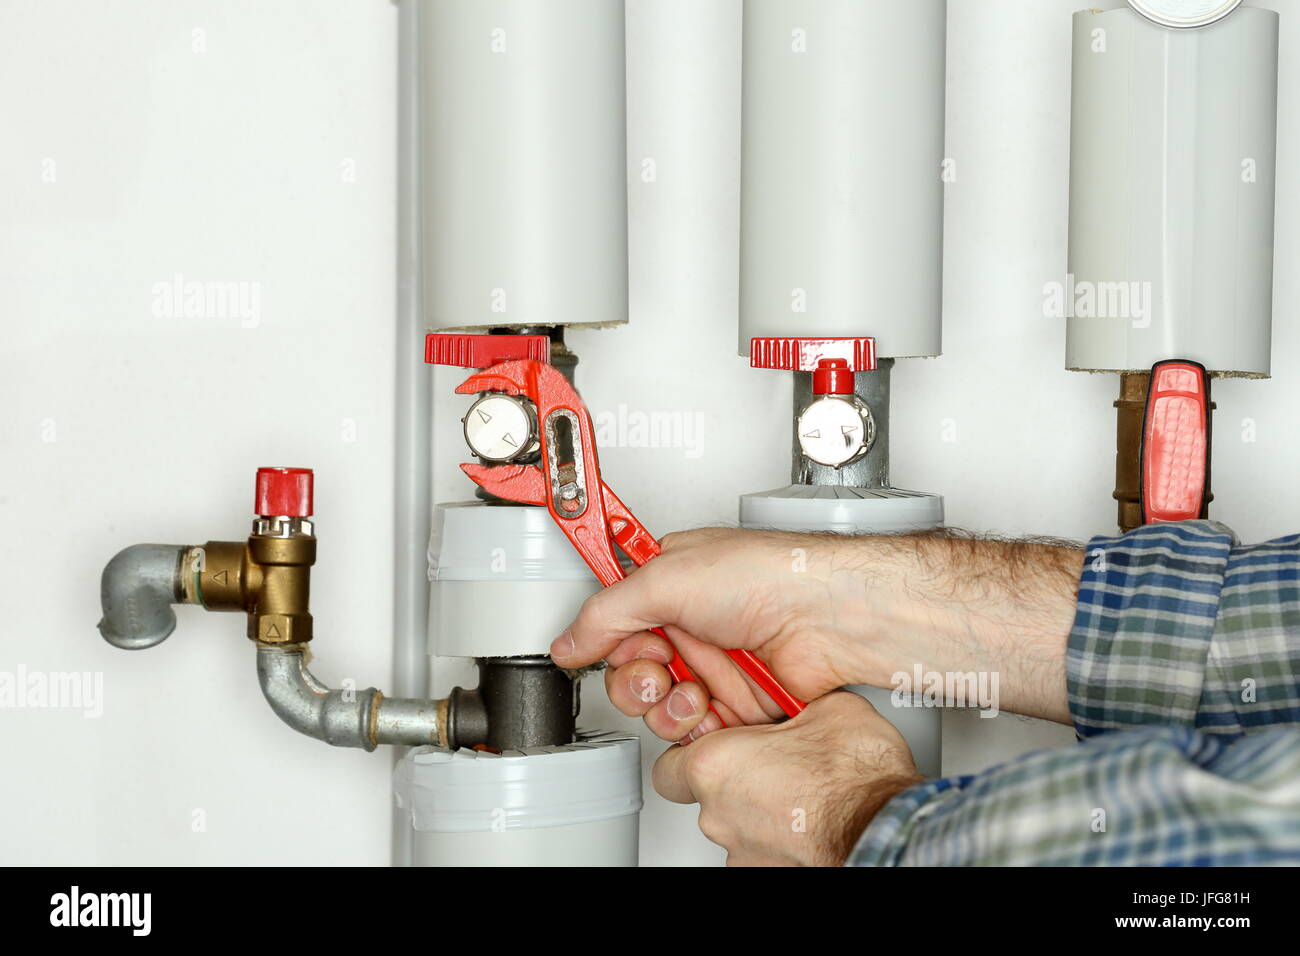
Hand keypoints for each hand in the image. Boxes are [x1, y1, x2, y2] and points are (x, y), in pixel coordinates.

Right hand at [552, 527, 1081, 742]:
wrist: (829, 617)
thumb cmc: (769, 576)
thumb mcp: (666, 578)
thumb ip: (606, 612)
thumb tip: (568, 641)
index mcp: (668, 583)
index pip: (612, 620)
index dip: (604, 638)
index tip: (601, 644)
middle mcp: (688, 624)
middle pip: (629, 672)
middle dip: (635, 680)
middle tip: (657, 668)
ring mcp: (712, 664)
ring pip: (657, 707)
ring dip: (667, 705)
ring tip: (692, 689)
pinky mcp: (734, 701)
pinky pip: (693, 730)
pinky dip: (698, 725)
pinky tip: (713, 708)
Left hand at [654, 692, 922, 865]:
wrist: (890, 827)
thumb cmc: (857, 776)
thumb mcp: (825, 705)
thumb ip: (789, 702)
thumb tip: (796, 696)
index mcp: (715, 766)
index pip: (668, 763)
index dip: (690, 749)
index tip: (712, 738)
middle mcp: (718, 815)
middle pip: (705, 794)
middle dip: (733, 776)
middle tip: (768, 759)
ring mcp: (742, 854)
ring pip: (735, 823)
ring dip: (758, 807)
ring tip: (799, 789)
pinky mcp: (768, 875)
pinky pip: (762, 848)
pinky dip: (779, 834)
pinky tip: (809, 816)